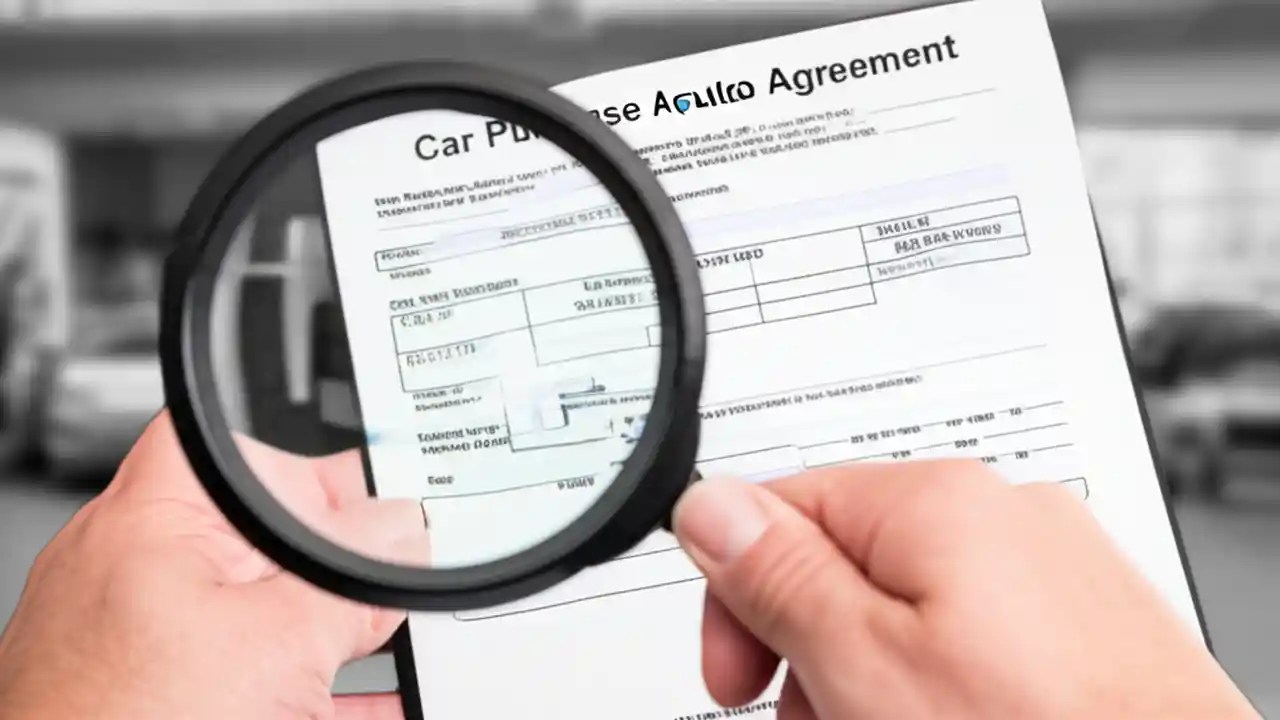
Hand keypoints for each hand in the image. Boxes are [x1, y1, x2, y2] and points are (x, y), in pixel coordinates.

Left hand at [0, 411, 427, 719]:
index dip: (323, 462)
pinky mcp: (166, 697)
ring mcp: (150, 641)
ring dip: (341, 633)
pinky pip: (261, 675)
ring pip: (271, 615)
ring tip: (394, 650)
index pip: (246, 452)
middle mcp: (144, 573)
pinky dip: (318, 685)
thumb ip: (351, 579)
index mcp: (154, 523)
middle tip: (394, 594)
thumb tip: (403, 533)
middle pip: (272, 540)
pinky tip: (376, 701)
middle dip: (345, 567)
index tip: (386, 500)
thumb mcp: (279, 644)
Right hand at [672, 461, 1258, 718]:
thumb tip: (706, 505)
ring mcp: (1053, 565)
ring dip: (866, 674)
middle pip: (846, 559)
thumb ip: (779, 576)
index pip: (780, 505)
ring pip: (910, 604)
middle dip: (807, 648)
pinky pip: (977, 630)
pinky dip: (937, 681)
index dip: (736, 596)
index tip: (735, 675)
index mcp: (937, 499)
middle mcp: (1003, 511)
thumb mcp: (867, 666)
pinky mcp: (1084, 620)